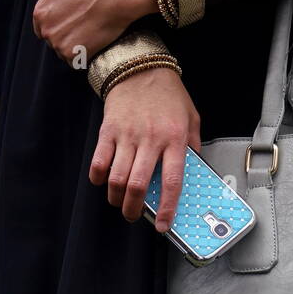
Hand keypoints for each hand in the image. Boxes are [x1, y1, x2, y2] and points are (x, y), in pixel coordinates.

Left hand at [12, 0, 153, 65]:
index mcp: (39, 12)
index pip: (43, 23)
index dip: (60, 17)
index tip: (75, 10)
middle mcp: (46, 30)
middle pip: (53, 37)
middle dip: (66, 30)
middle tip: (85, 17)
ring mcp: (59, 44)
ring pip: (64, 49)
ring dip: (75, 42)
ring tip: (91, 25)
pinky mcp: (75, 55)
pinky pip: (76, 60)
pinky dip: (84, 52)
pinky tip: (94, 37)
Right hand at [90, 69, 200, 230]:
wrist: (141, 66)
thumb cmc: (168, 94)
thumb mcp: (192, 117)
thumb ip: (194, 146)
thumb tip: (194, 174)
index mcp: (175, 138)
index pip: (173, 182)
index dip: (168, 209)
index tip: (164, 226)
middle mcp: (151, 139)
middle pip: (139, 186)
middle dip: (134, 210)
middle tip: (134, 216)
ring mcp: (127, 135)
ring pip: (117, 179)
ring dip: (116, 198)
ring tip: (120, 202)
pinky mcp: (108, 130)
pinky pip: (98, 162)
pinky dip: (98, 178)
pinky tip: (104, 181)